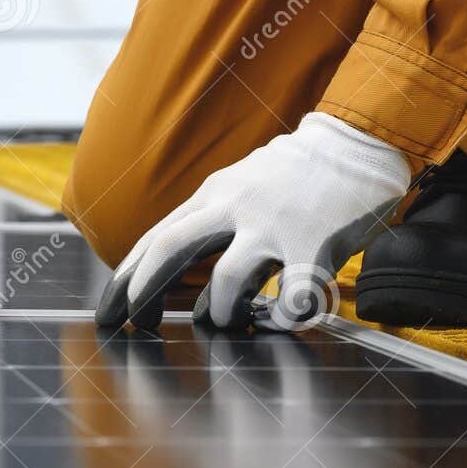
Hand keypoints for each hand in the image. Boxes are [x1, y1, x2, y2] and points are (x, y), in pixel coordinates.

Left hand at [96, 113, 411, 330]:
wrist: (356, 143)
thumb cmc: (297, 174)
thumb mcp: (239, 185)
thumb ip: (210, 220)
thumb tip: (178, 271)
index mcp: (214, 195)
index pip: (155, 237)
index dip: (127, 276)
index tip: (110, 307)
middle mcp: (234, 207)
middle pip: (170, 249)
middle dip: (143, 291)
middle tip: (136, 324)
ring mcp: (273, 225)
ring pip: (226, 281)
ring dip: (220, 312)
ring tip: (229, 320)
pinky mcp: (314, 243)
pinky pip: (294, 295)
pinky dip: (286, 318)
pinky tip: (285, 320)